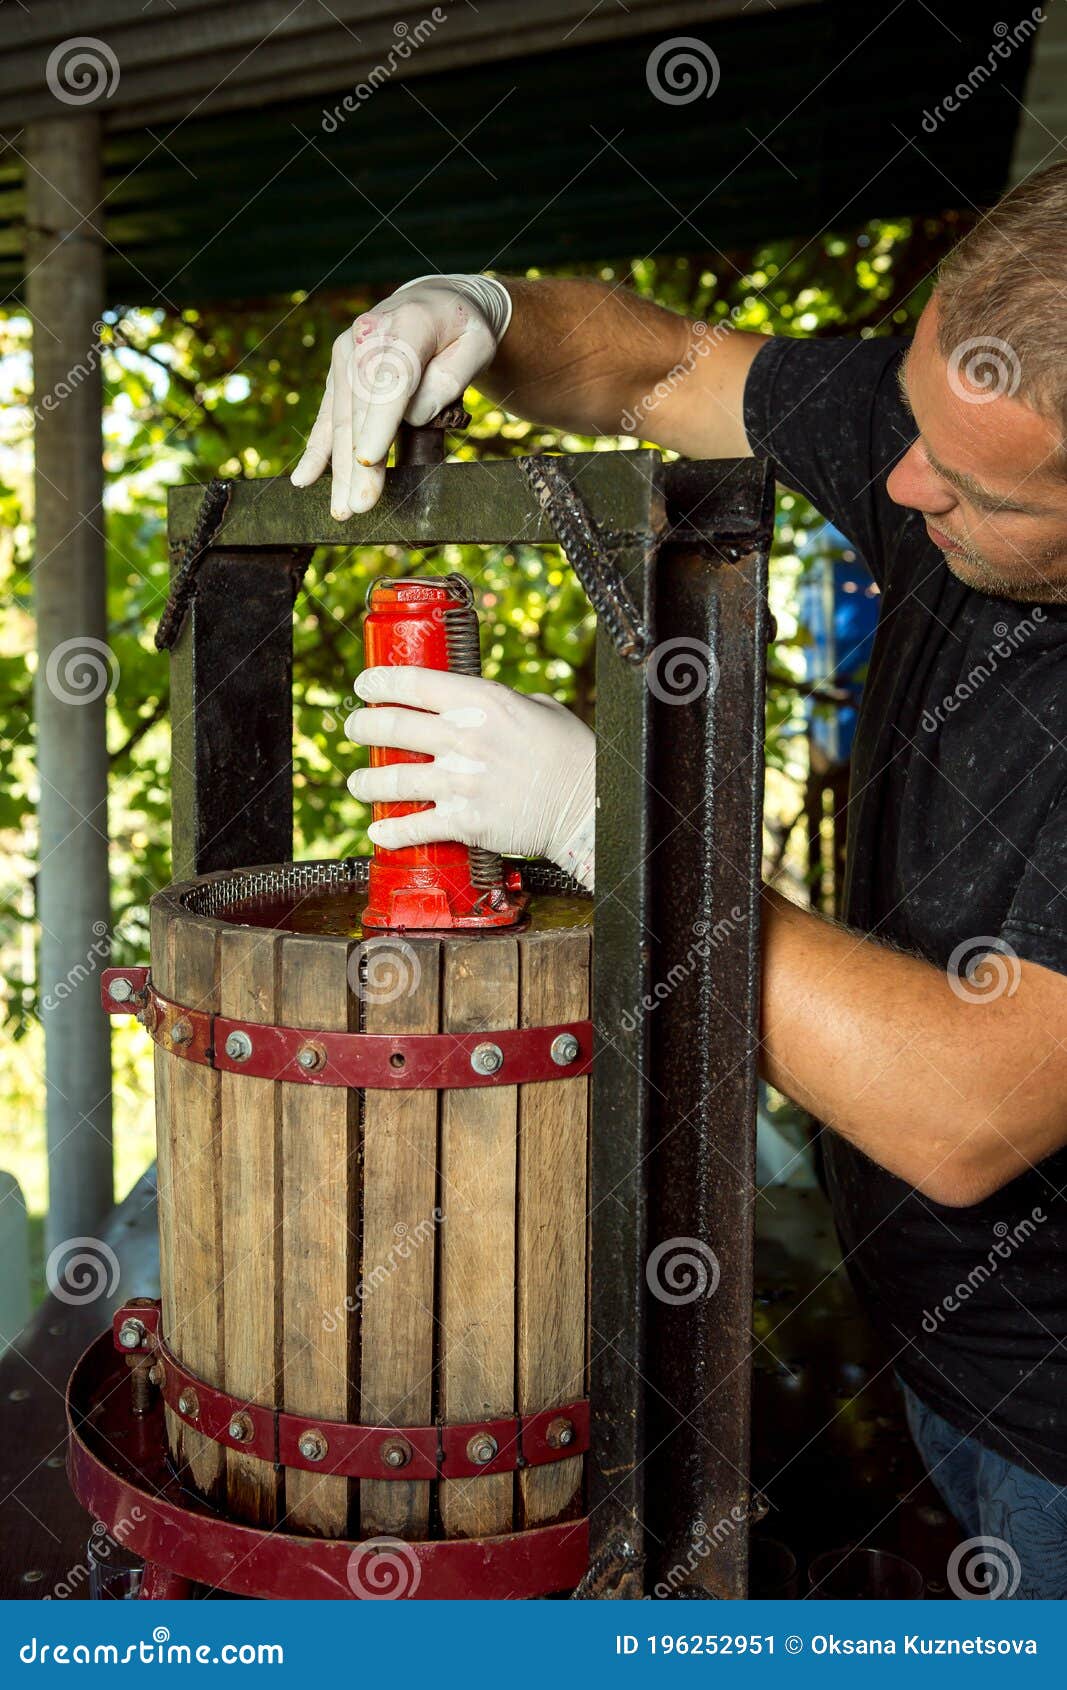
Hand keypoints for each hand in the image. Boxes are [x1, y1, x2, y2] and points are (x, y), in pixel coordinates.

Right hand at [290, 274, 511, 518]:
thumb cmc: (461, 330)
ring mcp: (347, 355)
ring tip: (343, 509)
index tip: (370, 459)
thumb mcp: (476, 345)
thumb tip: (417, 413)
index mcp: (407, 324)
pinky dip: (316, 450)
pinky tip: (304, 480)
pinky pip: (327, 417)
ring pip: (342, 420)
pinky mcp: (339, 373)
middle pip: (362, 409)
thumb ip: (451, 376)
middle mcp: (367, 337)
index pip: (390, 380)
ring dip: (339, 468)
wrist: (433, 304)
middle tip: (360, 506)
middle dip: (358, 461)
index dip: (378, 422)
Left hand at [345, 667, 594, 889]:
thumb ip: (502, 703)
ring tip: (357, 784)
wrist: (588, 805)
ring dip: (366, 783)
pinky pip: (416, 828)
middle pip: (393, 726)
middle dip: (363, 726)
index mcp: (483, 702)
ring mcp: (463, 781)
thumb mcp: (540, 709)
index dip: (380, 682)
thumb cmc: (572, 754)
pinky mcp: (466, 821)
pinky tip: (379, 832)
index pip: (415, 682)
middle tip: (355, 728)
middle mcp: (466, 737)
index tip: (365, 685)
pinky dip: (391, 832)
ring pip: (393, 780)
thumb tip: (478, 703)